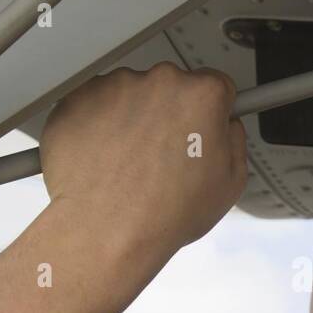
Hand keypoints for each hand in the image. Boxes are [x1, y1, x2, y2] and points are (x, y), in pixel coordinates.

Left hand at [39, 63, 247, 250]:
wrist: (106, 231)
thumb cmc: (163, 213)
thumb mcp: (229, 184)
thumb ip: (234, 142)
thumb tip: (226, 129)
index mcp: (201, 95)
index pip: (216, 85)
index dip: (211, 111)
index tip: (203, 124)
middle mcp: (158, 82)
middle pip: (171, 88)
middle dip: (170, 116)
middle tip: (165, 157)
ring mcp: (114, 88)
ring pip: (130, 96)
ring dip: (132, 121)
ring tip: (130, 166)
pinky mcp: (77, 99)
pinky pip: (94, 106)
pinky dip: (98, 127)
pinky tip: (106, 161)